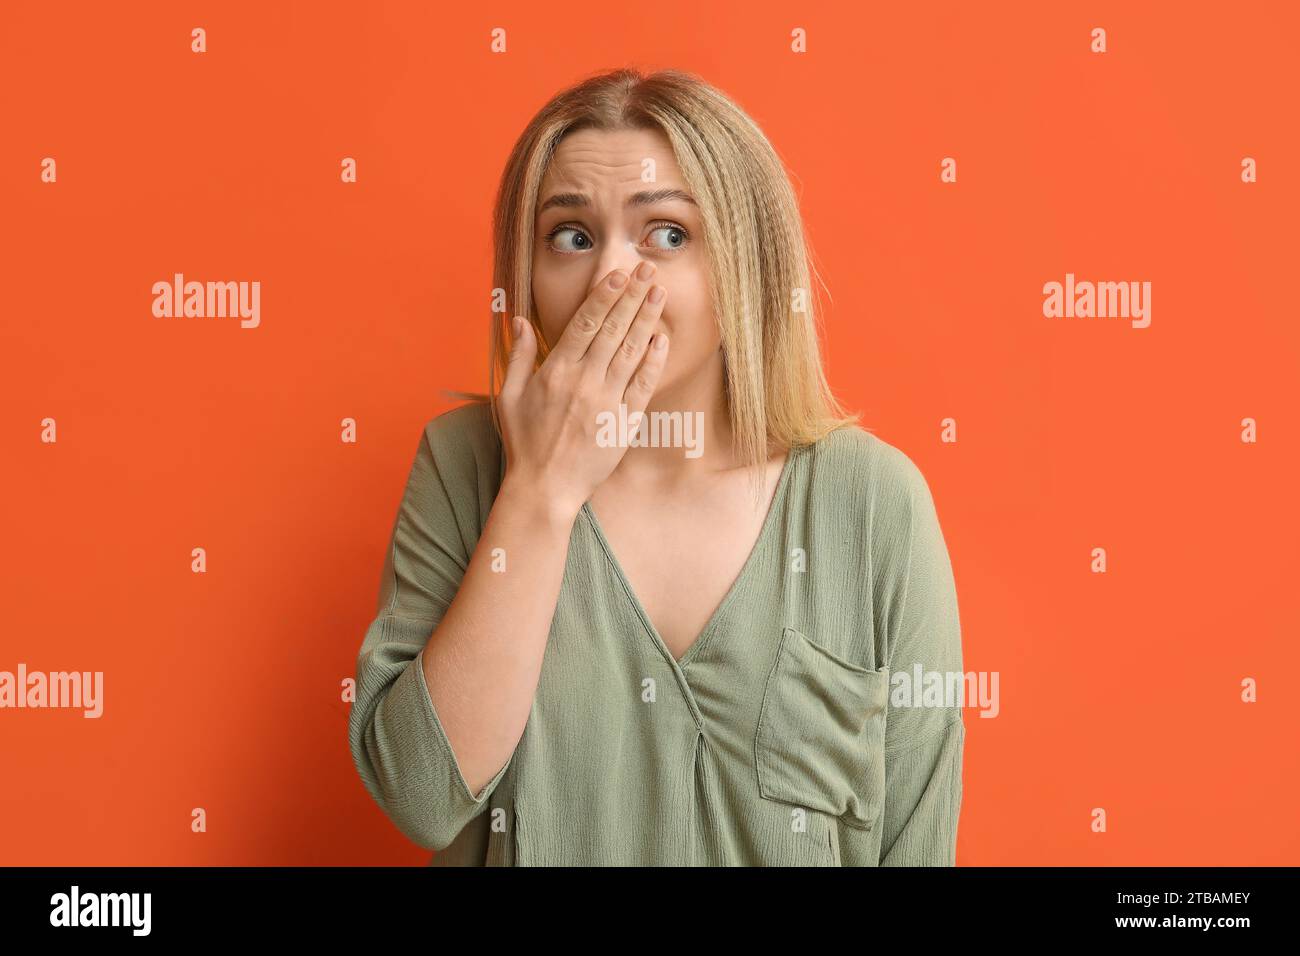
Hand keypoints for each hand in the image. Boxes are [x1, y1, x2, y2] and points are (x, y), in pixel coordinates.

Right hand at [497, 262, 669, 517]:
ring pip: (630, 352)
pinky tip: (662, 339)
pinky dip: (652, 362)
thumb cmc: (525, 443)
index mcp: (555, 372)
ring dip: (646, 319)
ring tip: (659, 292)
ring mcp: (606, 403)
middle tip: (647, 269)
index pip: (584, 324)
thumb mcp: (510, 397)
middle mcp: (583, 383)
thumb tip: (520, 321)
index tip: (618, 274)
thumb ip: (519, 356)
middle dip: (631, 296)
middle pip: (612, 330)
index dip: (603, 296)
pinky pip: (641, 386)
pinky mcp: (622, 424)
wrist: (545, 488)